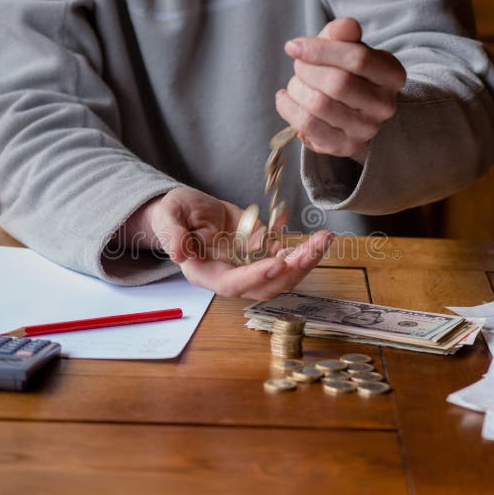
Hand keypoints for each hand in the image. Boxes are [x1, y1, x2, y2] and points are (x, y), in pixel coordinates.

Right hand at [122, 187, 333, 299]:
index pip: (233, 284)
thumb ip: (173, 235)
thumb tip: (180, 254)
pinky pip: (287, 255)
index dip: (255, 276)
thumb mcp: (168, 217)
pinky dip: (304, 247)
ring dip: (306, 260)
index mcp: (206, 273)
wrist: (186, 210)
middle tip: (315, 247)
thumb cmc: (173, 214)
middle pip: (267, 284)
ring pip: (283, 274)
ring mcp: (249, 265)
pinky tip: (318, 236)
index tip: (277, 263)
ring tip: (325, 239)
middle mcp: (232, 275)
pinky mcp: (262, 252)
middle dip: (294, 269)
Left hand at [275, 18, 406, 163]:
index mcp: (392, 75)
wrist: (351, 112)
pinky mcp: (344, 147)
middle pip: (337, 83)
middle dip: (307, 70)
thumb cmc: (346, 72)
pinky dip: (288, 108)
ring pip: (320, 105)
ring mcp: (366, 130)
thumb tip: (345, 26)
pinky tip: (285, 98)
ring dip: (297, 89)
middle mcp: (384, 106)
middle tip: (298, 65)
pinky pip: (308, 126)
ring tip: (295, 83)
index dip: (320, 50)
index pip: (358, 58)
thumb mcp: (347, 46)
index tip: (294, 46)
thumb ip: (343, 33)